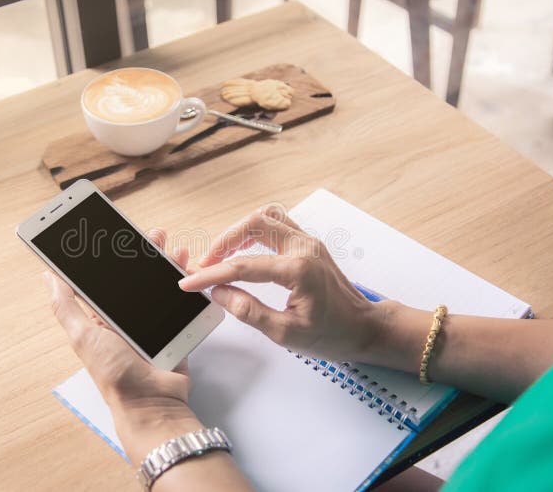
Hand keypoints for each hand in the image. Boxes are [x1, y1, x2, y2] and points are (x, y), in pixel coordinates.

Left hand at [43, 229, 201, 462]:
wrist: (152, 402)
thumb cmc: (114, 374)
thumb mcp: (82, 336)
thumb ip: (66, 306)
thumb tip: (47, 276)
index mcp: (101, 317)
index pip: (102, 279)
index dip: (106, 255)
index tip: (110, 232)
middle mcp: (126, 317)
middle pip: (134, 276)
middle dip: (141, 252)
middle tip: (149, 234)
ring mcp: (152, 321)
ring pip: (157, 283)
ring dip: (164, 261)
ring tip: (169, 244)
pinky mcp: (174, 327)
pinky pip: (179, 299)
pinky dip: (184, 280)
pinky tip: (185, 265)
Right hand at [179, 208, 387, 361]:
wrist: (364, 328)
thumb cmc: (331, 334)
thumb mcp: (286, 333)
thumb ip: (249, 311)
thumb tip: (219, 293)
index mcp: (299, 270)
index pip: (244, 266)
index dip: (211, 274)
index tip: (188, 282)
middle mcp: (304, 247)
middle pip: (253, 224)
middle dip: (223, 242)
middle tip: (204, 265)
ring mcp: (308, 241)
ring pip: (264, 217)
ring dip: (238, 231)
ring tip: (220, 254)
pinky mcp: (308, 242)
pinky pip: (276, 222)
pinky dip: (254, 230)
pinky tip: (243, 247)